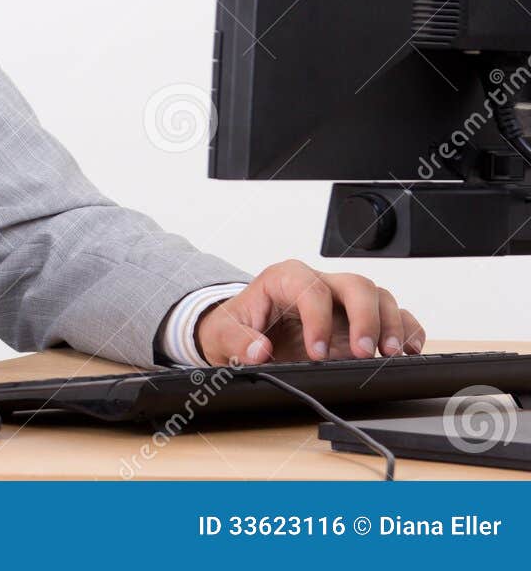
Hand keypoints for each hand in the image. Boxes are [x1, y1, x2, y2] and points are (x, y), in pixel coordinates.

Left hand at [194, 259, 425, 365]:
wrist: (245, 334)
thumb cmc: (238, 327)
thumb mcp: (222, 333)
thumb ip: (237, 340)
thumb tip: (257, 349)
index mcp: (285, 279)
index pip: (310, 289)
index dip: (318, 319)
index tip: (317, 352)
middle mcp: (320, 284)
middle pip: (354, 285)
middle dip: (364, 318)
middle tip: (362, 352)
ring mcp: (344, 302)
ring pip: (379, 296)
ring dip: (391, 324)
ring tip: (389, 354)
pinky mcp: (360, 320)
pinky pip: (394, 314)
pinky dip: (407, 329)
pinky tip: (409, 350)